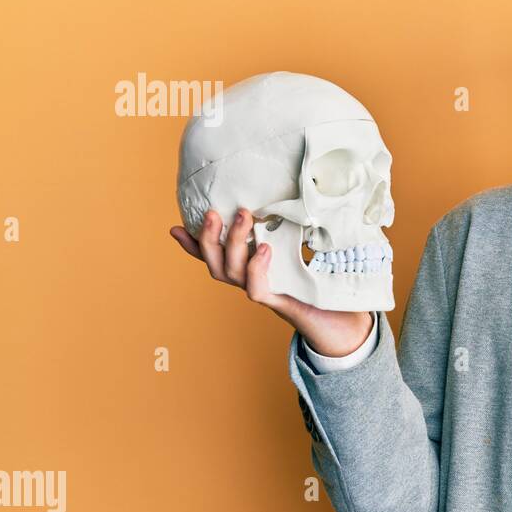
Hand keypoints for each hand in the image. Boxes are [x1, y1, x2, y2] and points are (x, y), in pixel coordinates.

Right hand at [169, 208, 374, 356]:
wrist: (336, 314)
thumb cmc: (316, 279)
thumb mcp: (300, 248)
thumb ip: (288, 228)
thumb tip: (293, 196)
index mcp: (247, 267)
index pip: (212, 257)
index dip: (192, 245)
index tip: (176, 227)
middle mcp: (247, 281)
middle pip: (215, 264)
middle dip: (208, 238)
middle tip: (214, 212)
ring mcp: (260, 291)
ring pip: (232, 272)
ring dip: (234, 242)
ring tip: (242, 217)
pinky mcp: (276, 300)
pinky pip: (257, 289)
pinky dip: (257, 268)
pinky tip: (264, 249)